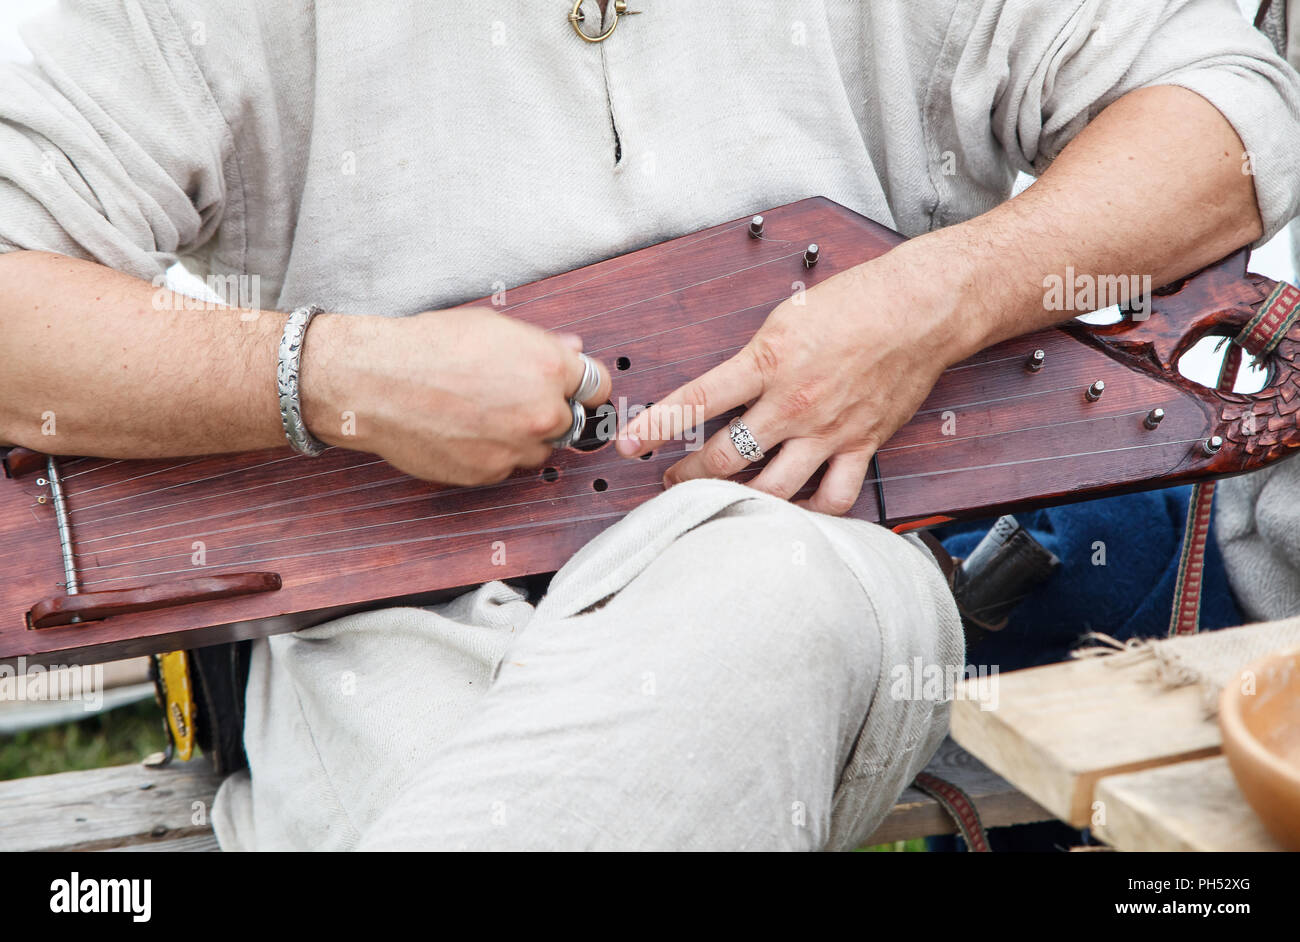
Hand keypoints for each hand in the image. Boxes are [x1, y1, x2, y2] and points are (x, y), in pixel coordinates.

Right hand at [303, 306, 610, 484]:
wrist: (376, 382)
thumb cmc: (429, 347)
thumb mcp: (493, 329)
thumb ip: (541, 345)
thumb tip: (572, 352)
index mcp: (550, 369)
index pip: (598, 386)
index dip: (582, 386)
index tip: (572, 389)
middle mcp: (541, 412)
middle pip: (569, 421)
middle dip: (547, 411)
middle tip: (510, 398)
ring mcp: (517, 448)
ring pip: (538, 449)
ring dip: (520, 437)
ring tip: (479, 413)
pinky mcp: (490, 473)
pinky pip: (505, 466)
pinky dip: (492, 454)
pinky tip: (463, 430)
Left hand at [616, 247, 977, 514]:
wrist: (919, 308)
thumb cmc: (854, 303)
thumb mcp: (785, 320)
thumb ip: (752, 362)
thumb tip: (725, 395)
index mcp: (767, 362)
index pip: (696, 401)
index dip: (656, 427)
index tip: (629, 445)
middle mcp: (794, 402)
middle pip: (727, 457)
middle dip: (691, 475)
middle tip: (673, 481)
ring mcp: (828, 430)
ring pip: (774, 488)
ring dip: (740, 500)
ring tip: (723, 501)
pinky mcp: (861, 445)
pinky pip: (833, 497)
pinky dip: (811, 512)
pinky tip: (793, 512)